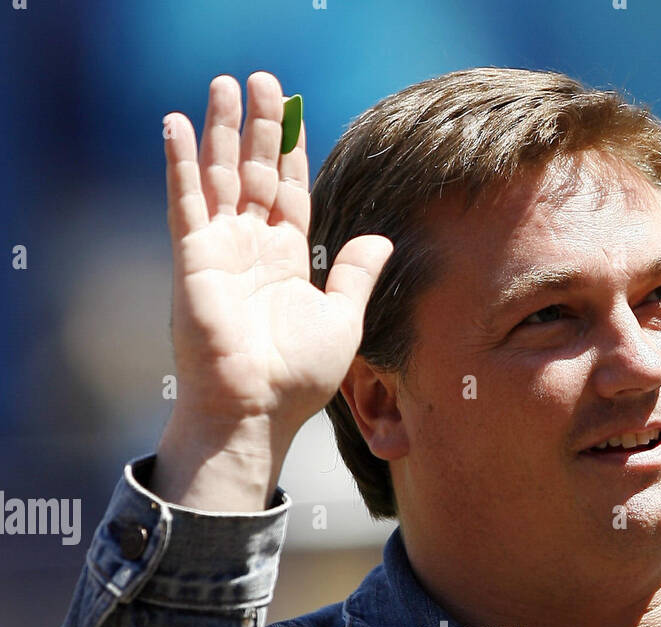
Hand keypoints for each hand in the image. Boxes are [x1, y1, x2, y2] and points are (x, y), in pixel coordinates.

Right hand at [155, 71, 391, 508]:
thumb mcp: (343, 320)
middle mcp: (251, 250)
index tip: (294, 113)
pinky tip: (176, 124)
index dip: (293, 153)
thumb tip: (382, 239)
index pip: (290, 193)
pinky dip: (179, 162)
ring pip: (220, 175)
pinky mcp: (192, 258)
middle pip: (257, 173)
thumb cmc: (298, 377)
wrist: (257, 408)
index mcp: (287, 261)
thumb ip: (356, 274)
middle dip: (260, 128)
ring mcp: (219, 251)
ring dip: (222, 130)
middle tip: (262, 81)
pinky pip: (185, 201)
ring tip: (224, 84)